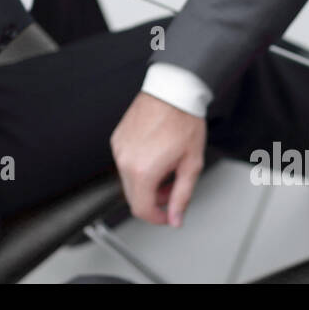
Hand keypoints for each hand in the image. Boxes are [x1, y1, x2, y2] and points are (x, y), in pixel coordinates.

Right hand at [110, 91, 205, 226]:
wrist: (172, 91)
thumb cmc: (184, 121)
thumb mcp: (191, 164)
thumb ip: (182, 196)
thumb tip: (175, 218)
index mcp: (143, 170)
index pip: (142, 209)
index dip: (157, 218)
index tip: (166, 215)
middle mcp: (126, 160)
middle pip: (133, 197)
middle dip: (153, 199)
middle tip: (171, 187)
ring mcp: (119, 148)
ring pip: (128, 181)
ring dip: (145, 183)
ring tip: (165, 168)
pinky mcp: (117, 138)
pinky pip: (125, 163)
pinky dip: (138, 167)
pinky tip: (154, 154)